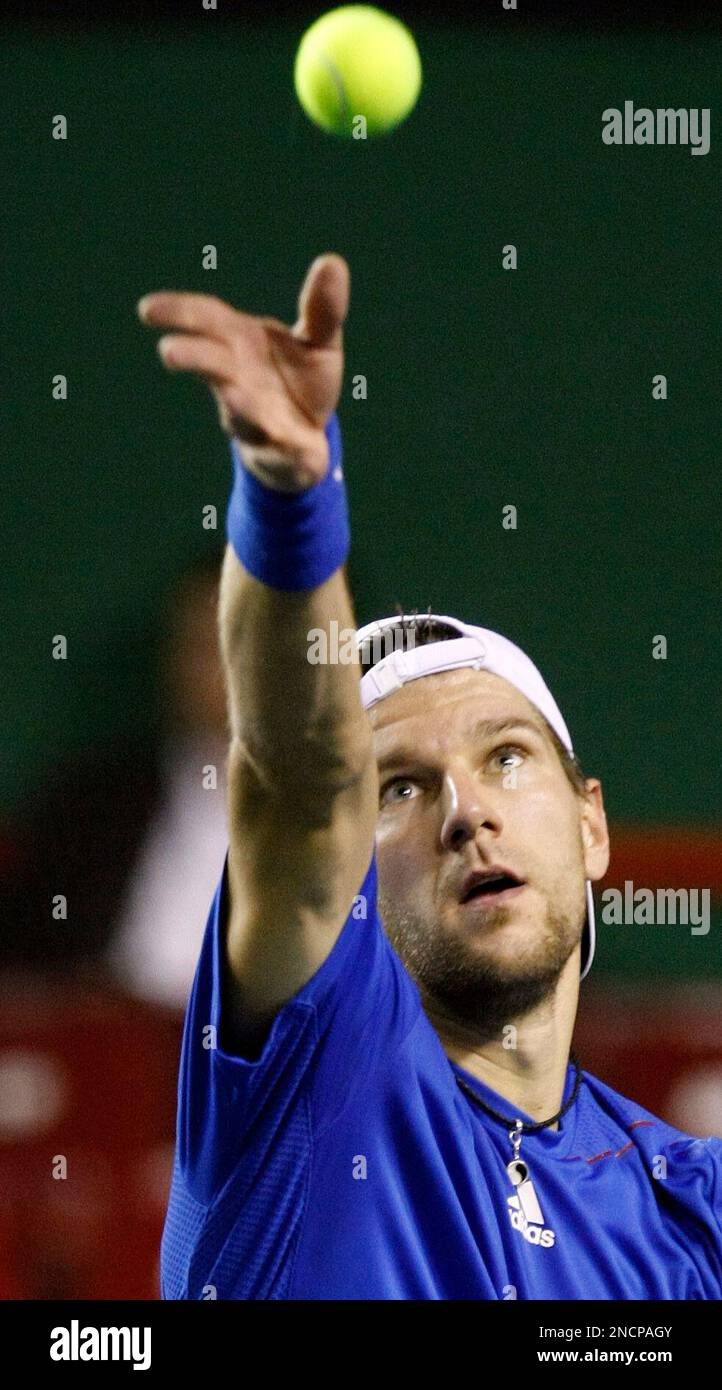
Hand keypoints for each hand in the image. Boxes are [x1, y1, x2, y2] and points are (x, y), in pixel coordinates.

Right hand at [136, 253, 349, 490]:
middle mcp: (239, 381)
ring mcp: (255, 419)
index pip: (208, 322)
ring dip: (236, 405)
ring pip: (241, 414)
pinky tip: (305, 452)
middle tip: (169, 352)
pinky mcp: (279, 453)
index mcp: (242, 345)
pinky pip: (282, 453)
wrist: (308, 437)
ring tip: (232, 395)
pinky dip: (291, 452)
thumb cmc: (302, 380)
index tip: (146, 309)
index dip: (180, 313)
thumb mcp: (320, 342)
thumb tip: (333, 261)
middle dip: (194, 359)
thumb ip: (323, 309)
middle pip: (213, 367)